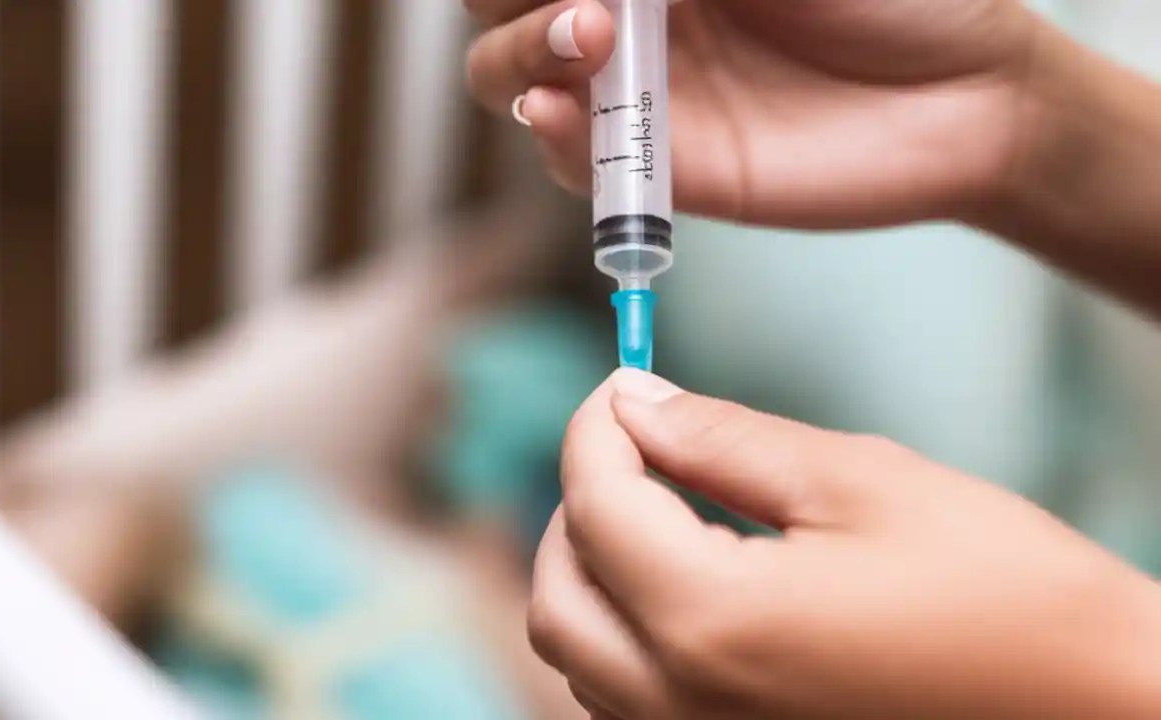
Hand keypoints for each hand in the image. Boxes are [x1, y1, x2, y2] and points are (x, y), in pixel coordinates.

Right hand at [466, 0, 1044, 227]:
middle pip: (497, 8)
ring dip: (520, 53)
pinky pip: (576, 165)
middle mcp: (630, 20)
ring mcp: (639, 98)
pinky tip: (559, 107)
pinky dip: (552, 136)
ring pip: (509, 82)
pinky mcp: (666, 175)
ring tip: (588, 36)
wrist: (971, 94)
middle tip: (591, 0)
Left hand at [530, 369, 1160, 718]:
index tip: (623, 385)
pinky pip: (625, 702)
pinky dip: (624, 633)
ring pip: (578, 656)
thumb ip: (726, 440)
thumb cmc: (1008, 594)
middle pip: (557, 593)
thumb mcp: (865, 484)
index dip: (594, 428)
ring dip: (592, 569)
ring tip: (660, 507)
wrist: (1102, 715)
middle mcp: (683, 704)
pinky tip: (686, 586)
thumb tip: (637, 403)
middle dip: (577, 502)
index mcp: (711, 622)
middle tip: (637, 445)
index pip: (593, 504)